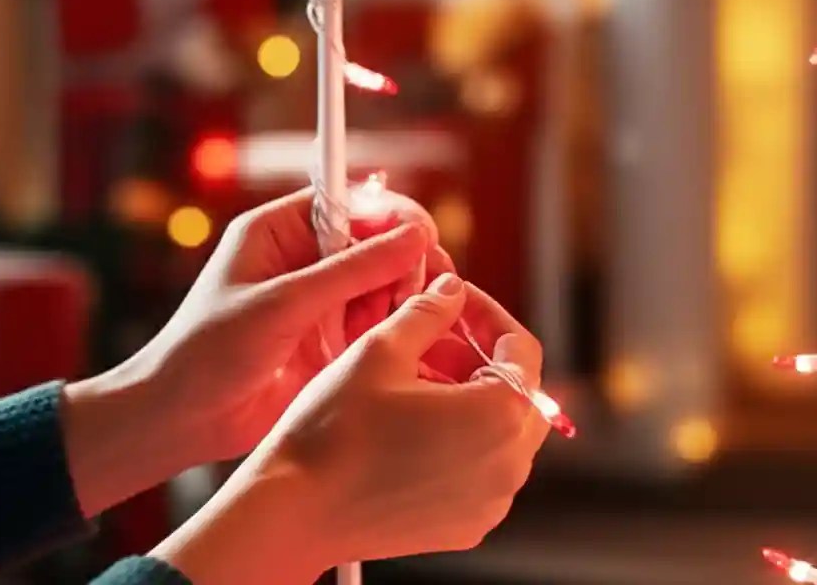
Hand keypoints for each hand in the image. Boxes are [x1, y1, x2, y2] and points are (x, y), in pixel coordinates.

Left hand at [63, 188, 436, 515]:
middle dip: (403, 263)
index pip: (352, 201)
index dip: (392, 215)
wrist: (180, 422)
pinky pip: (379, 324)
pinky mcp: (332, 342)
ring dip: (401, 300)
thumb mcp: (282, 304)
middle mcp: (305, 260)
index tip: (423, 237)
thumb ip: (352, 270)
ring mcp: (321, 302)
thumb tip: (416, 235)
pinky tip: (392, 347)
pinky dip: (393, 332)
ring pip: (386, 285)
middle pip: (379, 242)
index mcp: (280, 230)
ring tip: (396, 324)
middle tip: (416, 291)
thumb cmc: (208, 352)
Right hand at [151, 273, 550, 584]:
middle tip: (430, 339)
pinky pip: (480, 469)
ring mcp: (491, 503)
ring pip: (499, 431)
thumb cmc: (335, 433)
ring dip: (468, 397)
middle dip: (479, 356)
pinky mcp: (466, 526)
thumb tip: (453, 289)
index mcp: (501, 416)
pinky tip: (412, 423)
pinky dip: (460, 440)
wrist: (295, 513)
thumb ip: (429, 311)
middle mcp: (510, 466)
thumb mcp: (382, 349)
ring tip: (414, 379)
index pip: (521, 349)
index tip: (454, 301)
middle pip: (517, 391)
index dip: (486, 314)